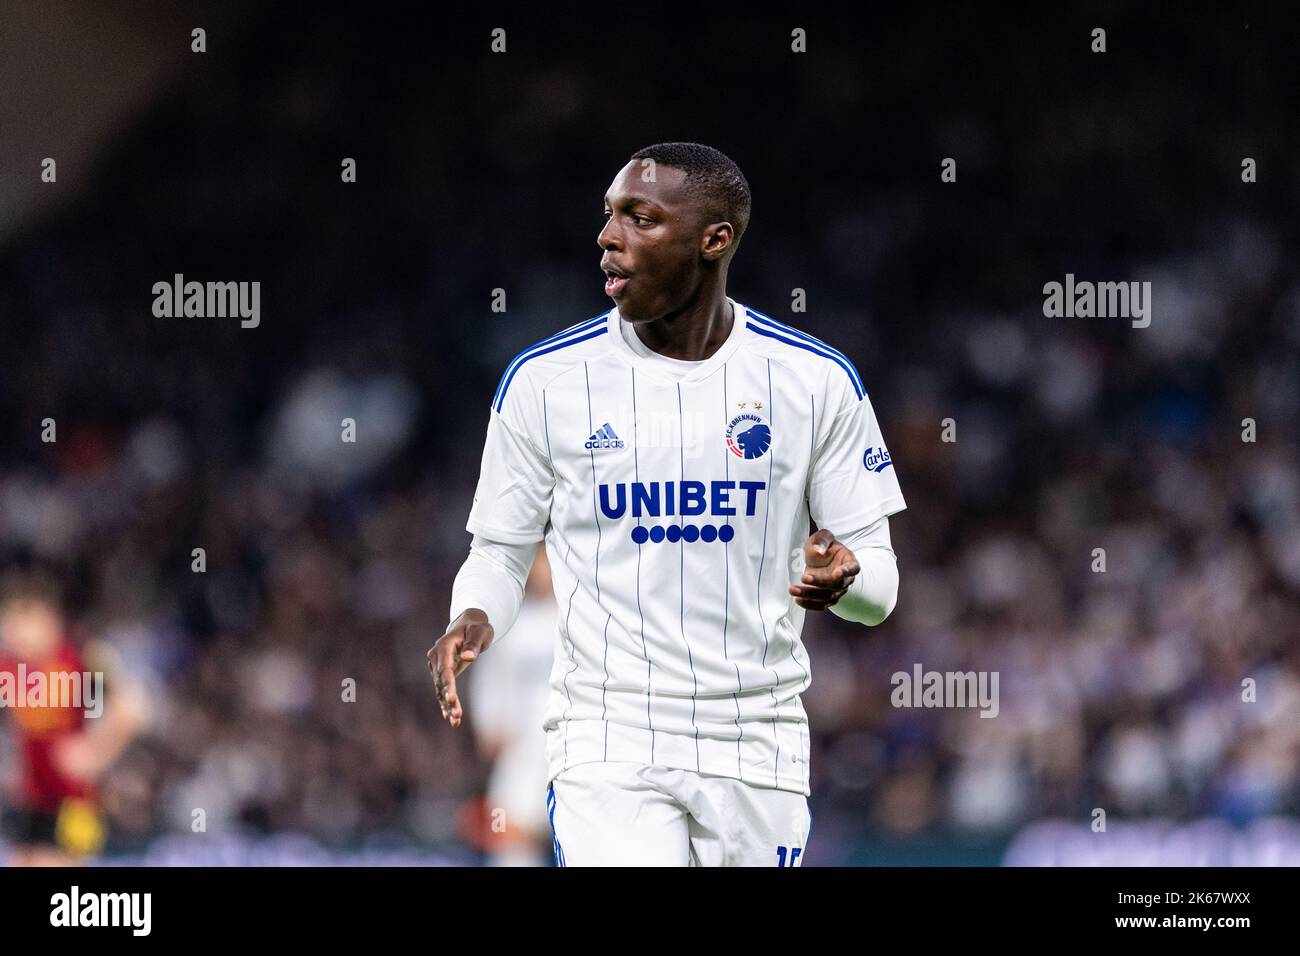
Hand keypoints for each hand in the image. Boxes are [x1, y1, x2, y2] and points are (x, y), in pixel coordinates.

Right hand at [427, 609, 493, 727]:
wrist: (469, 626)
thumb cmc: (477, 627)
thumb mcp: (480, 632)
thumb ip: (474, 643)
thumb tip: (468, 657)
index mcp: (444, 645)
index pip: (444, 668)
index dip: (447, 684)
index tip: (451, 699)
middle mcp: (436, 656)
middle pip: (441, 681)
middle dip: (448, 698)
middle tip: (457, 715)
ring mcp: (437, 665)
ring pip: (440, 688)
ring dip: (447, 705)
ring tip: (456, 722)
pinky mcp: (442, 673)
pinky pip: (442, 690)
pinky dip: (446, 703)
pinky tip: (450, 718)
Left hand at [788, 528, 859, 610]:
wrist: (822, 558)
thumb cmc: (824, 547)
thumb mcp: (823, 537)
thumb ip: (822, 540)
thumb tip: (818, 551)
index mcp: (848, 561)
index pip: (853, 568)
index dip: (846, 572)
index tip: (837, 573)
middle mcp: (845, 578)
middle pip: (837, 585)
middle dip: (820, 582)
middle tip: (804, 577)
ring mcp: (837, 590)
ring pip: (827, 597)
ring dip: (809, 595)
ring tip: (793, 589)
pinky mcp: (827, 598)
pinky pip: (821, 605)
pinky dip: (809, 604)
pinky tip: (798, 600)